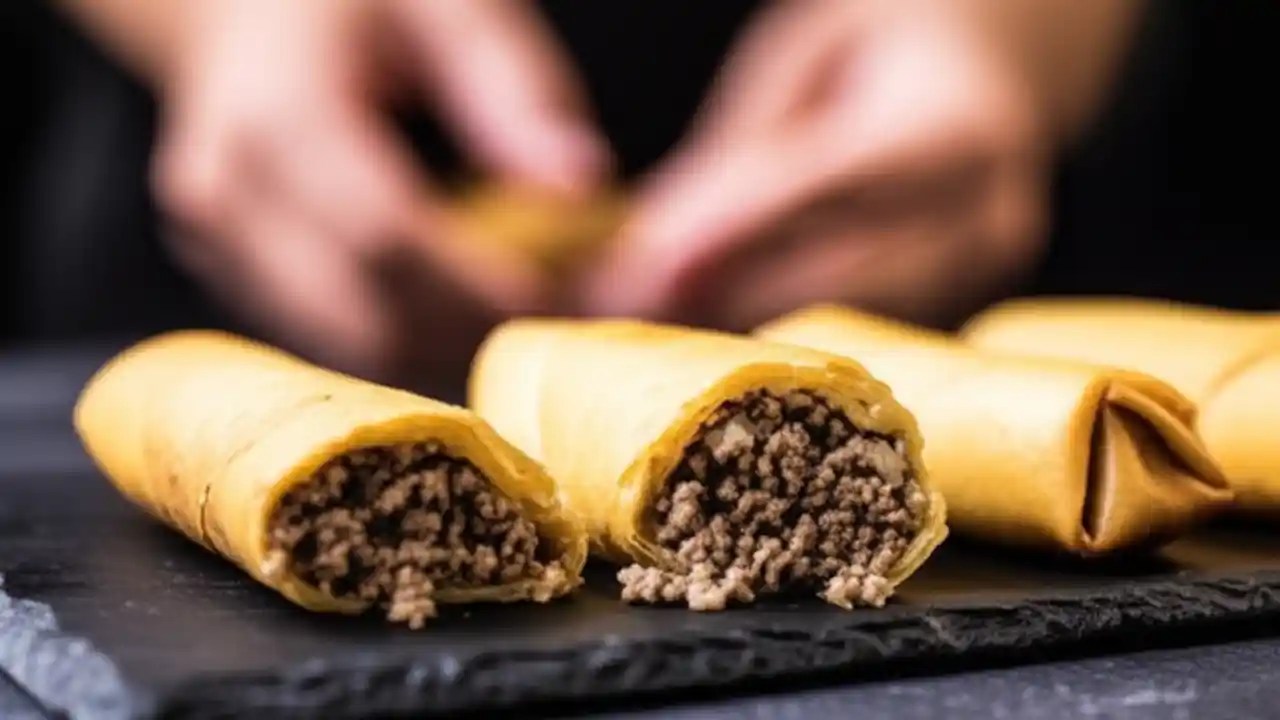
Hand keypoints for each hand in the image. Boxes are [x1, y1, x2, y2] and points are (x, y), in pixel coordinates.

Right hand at [142, 0, 606, 382]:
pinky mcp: (238, 281)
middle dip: (481, 329)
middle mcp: (227, 199)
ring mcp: (220, 250)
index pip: (385, 238)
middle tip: (569, 303)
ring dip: (455, 345)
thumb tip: (580, 186)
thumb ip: (512, 86)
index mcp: (274, 114)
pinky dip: (419, 337)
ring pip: (358, 353)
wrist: (240, 7)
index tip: (566, 285)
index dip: (483, 281)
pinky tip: (470, 297)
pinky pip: (342, 343)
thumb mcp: (448, 4)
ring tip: (525, 298)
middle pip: (370, 321)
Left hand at [585, 1, 1082, 329]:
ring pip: (845, 322)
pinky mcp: (961, 309)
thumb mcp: (804, 60)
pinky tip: (716, 321)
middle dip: (723, 295)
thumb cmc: (879, 45)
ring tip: (658, 316)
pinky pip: (858, 335)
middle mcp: (985, 212)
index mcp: (954, 125)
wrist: (979, 75)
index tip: (648, 263)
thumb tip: (652, 242)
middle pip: (836, 276)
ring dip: (743, 324)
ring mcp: (980, 277)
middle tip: (627, 305)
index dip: (732, 230)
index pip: (825, 183)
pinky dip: (783, 330)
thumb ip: (743, 147)